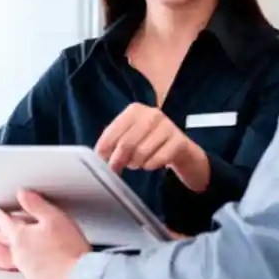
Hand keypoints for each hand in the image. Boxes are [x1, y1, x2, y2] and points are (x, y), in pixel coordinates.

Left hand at [0, 190, 91, 278]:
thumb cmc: (69, 250)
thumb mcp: (54, 218)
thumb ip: (36, 205)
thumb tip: (22, 194)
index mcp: (20, 237)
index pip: (4, 221)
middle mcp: (19, 255)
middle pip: (12, 239)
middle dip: (14, 232)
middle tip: (21, 226)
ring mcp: (27, 271)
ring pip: (22, 256)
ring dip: (28, 249)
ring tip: (44, 245)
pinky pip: (34, 270)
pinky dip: (39, 264)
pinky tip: (52, 262)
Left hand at [95, 103, 210, 192]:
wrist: (179, 148)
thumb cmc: (148, 142)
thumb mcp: (129, 136)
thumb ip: (113, 143)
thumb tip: (98, 157)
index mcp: (134, 110)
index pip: (112, 132)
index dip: (104, 150)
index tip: (102, 163)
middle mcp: (152, 114)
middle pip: (127, 143)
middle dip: (118, 160)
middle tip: (116, 169)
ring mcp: (168, 126)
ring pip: (142, 152)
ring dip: (136, 163)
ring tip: (136, 163)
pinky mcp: (179, 141)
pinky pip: (158, 159)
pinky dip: (150, 165)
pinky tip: (150, 164)